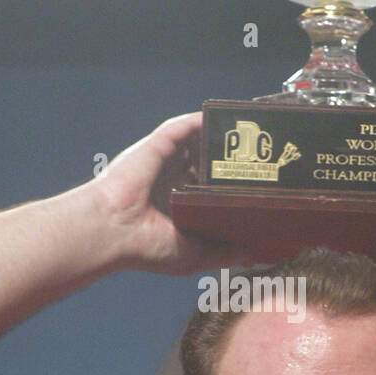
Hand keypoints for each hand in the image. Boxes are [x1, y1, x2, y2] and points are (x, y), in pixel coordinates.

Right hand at [94, 111, 256, 275]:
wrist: (115, 230)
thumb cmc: (147, 247)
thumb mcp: (194, 255)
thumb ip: (222, 253)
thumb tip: (251, 254)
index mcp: (176, 207)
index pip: (208, 193)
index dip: (229, 188)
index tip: (257, 187)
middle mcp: (170, 181)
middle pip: (206, 164)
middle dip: (229, 162)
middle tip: (260, 160)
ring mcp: (164, 162)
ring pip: (197, 142)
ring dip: (220, 138)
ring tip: (249, 135)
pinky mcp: (158, 145)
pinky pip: (183, 126)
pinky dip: (202, 120)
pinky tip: (223, 118)